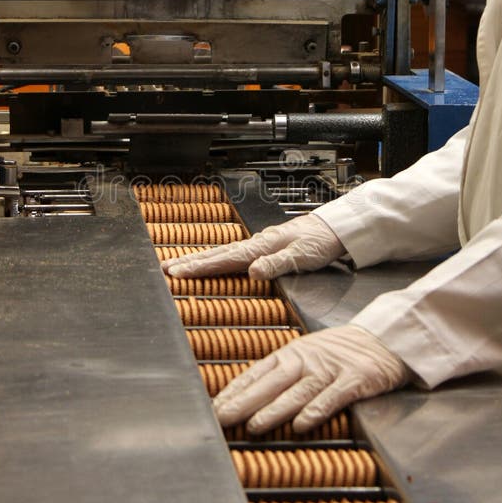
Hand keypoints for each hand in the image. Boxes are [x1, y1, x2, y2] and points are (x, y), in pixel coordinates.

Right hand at [160, 214, 344, 279]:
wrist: (335, 229)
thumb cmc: (321, 242)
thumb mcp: (303, 256)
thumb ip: (277, 263)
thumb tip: (253, 271)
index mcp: (262, 246)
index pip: (225, 259)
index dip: (200, 267)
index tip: (179, 273)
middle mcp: (256, 243)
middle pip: (217, 254)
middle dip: (191, 262)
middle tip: (166, 269)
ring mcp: (259, 244)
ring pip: (223, 253)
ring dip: (200, 260)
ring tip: (179, 266)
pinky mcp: (264, 246)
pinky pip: (233, 253)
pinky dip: (217, 258)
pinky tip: (211, 261)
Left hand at [212, 326, 407, 433]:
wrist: (385, 340)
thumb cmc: (341, 353)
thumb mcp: (306, 356)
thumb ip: (281, 375)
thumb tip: (247, 397)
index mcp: (291, 354)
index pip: (256, 373)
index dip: (235, 391)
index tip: (214, 407)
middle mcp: (306, 360)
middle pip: (271, 383)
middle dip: (244, 402)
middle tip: (222, 418)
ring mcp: (330, 370)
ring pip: (297, 392)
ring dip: (275, 409)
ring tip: (254, 426)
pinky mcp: (355, 380)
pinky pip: (332, 397)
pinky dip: (316, 411)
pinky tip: (301, 425)